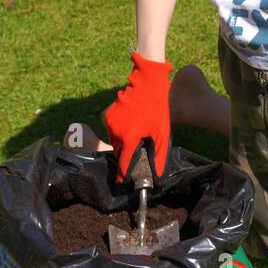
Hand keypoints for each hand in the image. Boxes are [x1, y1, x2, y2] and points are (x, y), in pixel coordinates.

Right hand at [103, 51, 172, 183]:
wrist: (146, 84)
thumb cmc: (157, 108)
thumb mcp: (161, 133)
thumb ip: (158, 155)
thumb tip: (159, 174)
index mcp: (129, 138)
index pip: (122, 163)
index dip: (122, 174)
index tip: (122, 183)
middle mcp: (115, 132)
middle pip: (118, 153)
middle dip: (124, 156)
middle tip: (134, 156)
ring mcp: (109, 123)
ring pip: (113, 142)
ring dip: (121, 145)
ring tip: (134, 139)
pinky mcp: (106, 115)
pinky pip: (110, 131)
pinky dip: (118, 133)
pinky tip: (130, 127)